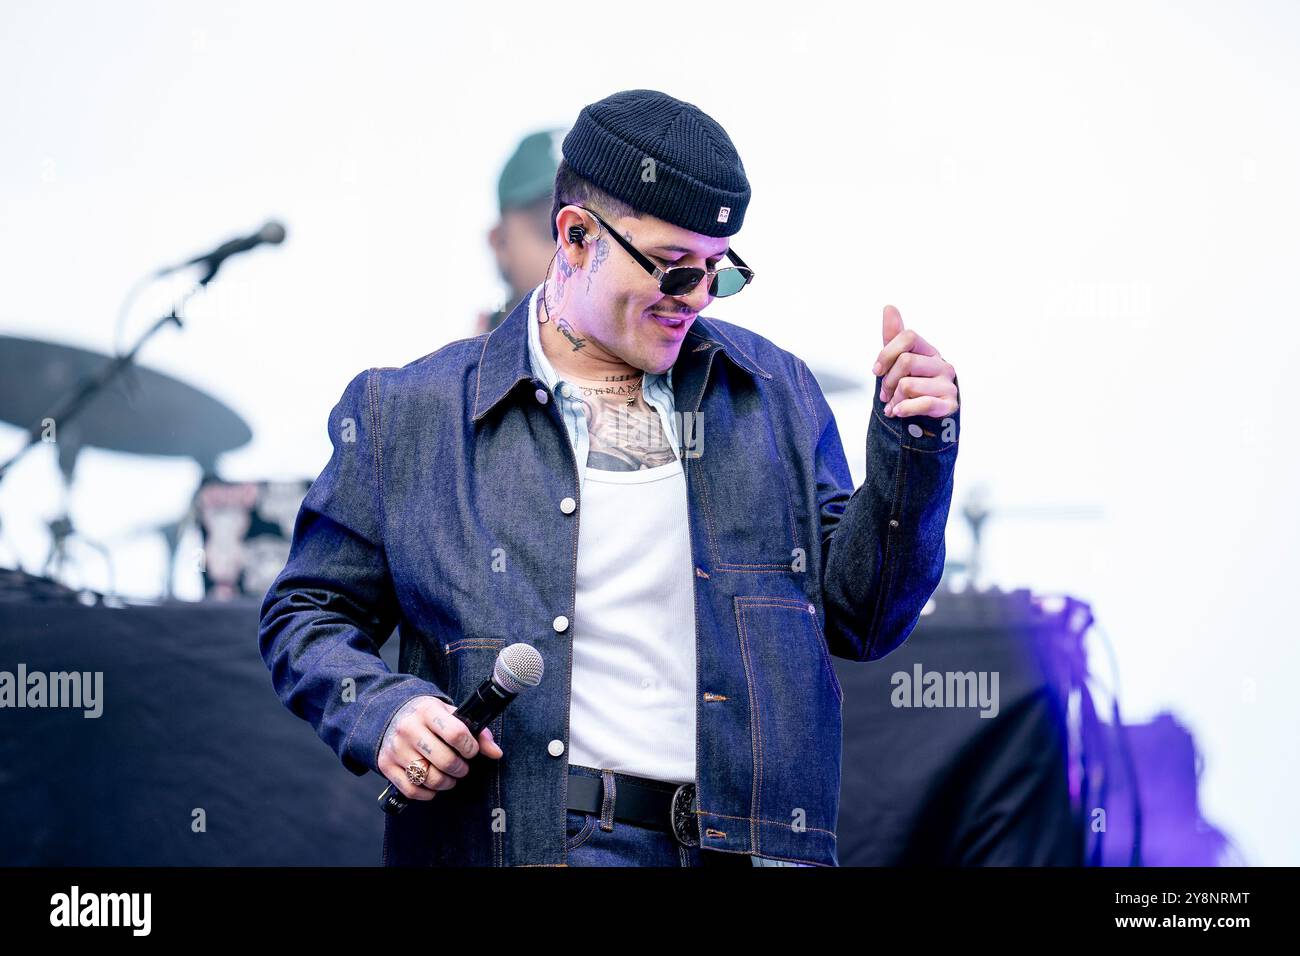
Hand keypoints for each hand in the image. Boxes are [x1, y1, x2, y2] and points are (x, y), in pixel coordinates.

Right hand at [377, 695, 502, 801]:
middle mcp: (408, 728)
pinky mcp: (386, 765)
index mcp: (427, 711)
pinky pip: (412, 790)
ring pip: (429, 778)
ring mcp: (395, 748)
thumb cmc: (429, 718)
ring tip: (450, 777)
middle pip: (444, 760)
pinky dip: (428, 793)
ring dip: (446, 783)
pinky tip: (433, 785)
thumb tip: (496, 753)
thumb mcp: (451, 715)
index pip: (456, 734)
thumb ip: (476, 732)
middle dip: (460, 769)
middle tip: (462, 767)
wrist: (393, 715)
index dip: (470, 747)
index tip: (471, 751)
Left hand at [871, 305, 958, 418]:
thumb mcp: (899, 362)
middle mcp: (942, 365)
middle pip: (906, 362)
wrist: (927, 420)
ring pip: (908, 385)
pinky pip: (924, 404)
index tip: (877, 371)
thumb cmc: (912, 388)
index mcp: (929, 351)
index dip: (887, 353)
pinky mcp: (949, 405)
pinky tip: (899, 412)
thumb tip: (889, 307)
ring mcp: (948, 385)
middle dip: (888, 381)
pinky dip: (905, 409)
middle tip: (885, 394)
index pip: (908, 337)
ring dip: (894, 399)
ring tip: (894, 405)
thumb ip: (894, 337)